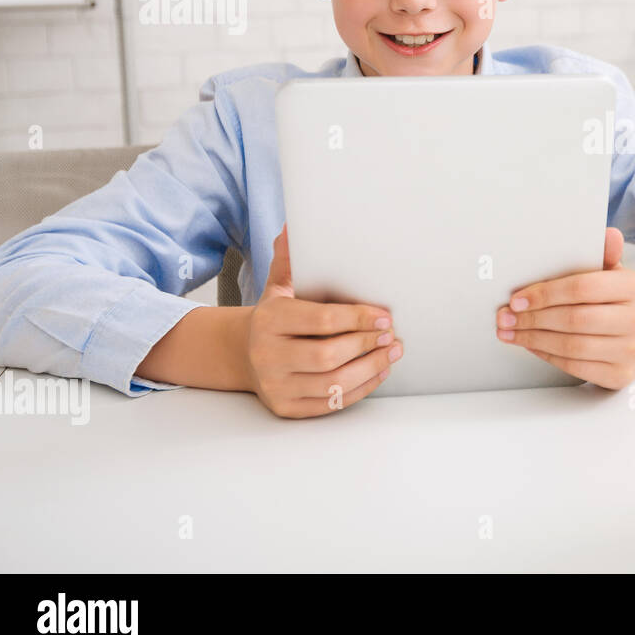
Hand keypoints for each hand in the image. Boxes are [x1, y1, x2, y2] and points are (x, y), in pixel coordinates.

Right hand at [241, 224, 402, 417]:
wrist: (242, 355)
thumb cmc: (273, 318)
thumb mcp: (278, 286)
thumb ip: (290, 260)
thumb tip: (294, 226)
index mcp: (268, 321)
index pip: (322, 320)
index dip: (358, 319)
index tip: (384, 315)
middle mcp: (267, 356)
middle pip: (328, 355)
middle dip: (367, 344)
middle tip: (391, 335)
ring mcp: (276, 385)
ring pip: (333, 383)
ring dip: (371, 368)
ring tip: (392, 352)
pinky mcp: (286, 408)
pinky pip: (331, 404)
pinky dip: (361, 388)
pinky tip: (378, 372)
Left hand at [495, 227, 634, 388]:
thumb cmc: (617, 301)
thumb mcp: (612, 274)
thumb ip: (603, 254)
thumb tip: (609, 234)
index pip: (582, 288)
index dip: (544, 294)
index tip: (517, 299)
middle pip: (574, 319)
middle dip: (532, 319)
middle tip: (506, 317)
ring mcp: (633, 351)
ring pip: (571, 346)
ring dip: (533, 339)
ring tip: (512, 332)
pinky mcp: (621, 376)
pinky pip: (575, 367)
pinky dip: (547, 355)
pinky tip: (532, 345)